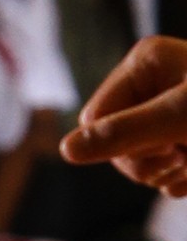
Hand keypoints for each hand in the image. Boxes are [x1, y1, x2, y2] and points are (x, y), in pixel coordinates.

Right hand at [61, 36, 186, 194]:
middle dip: (144, 160)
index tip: (166, 150)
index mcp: (145, 63)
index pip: (96, 115)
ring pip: (138, 154)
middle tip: (180, 160)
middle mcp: (155, 81)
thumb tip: (66, 151)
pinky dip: (178, 177)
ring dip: (165, 171)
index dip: (119, 143)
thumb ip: (124, 133)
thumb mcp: (180, 119)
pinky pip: (164, 163)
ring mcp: (172, 107)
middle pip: (114, 136)